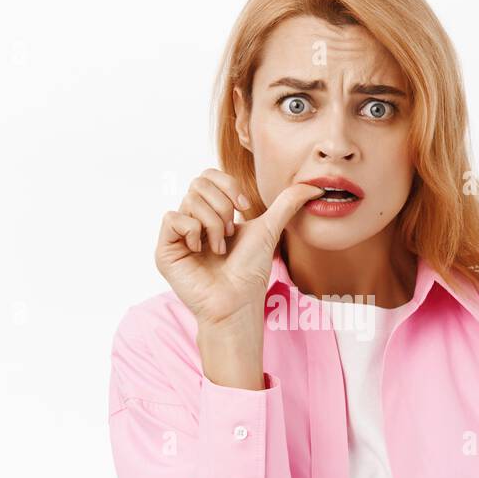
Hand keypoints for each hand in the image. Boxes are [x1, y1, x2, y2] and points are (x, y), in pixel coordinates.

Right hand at [155, 169, 324, 328]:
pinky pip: (172, 217)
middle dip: (222, 207)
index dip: (228, 185)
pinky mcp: (165, 249)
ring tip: (219, 249)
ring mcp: (177, 235)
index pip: (209, 176)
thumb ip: (287, 204)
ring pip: (190, 201)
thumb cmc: (251, 272)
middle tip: (229, 234)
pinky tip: (199, 251)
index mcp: (211, 213)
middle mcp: (192, 220)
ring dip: (213, 225)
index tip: (244, 207)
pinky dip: (192, 231)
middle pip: (198, 183)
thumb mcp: (269, 229)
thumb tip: (313, 187)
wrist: (237, 301)